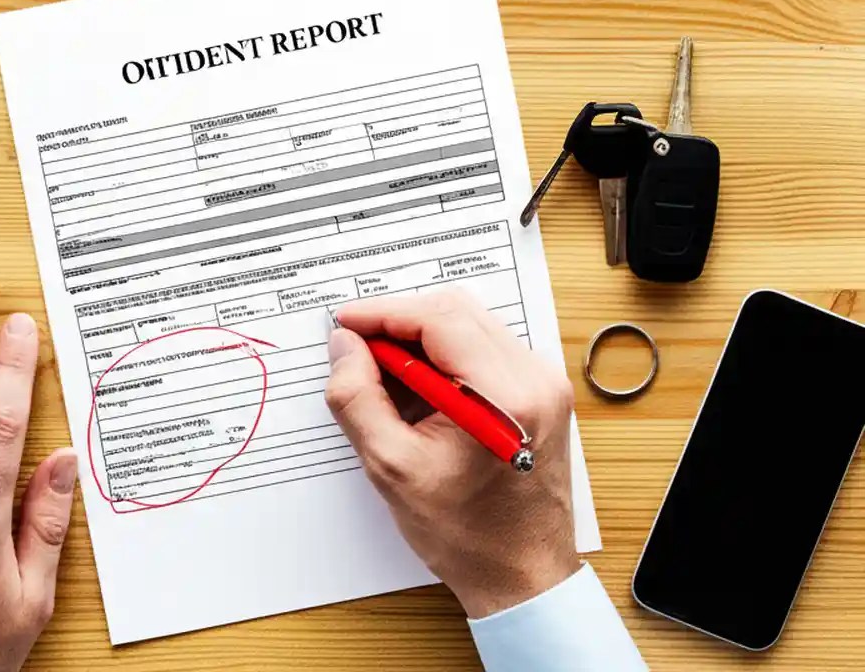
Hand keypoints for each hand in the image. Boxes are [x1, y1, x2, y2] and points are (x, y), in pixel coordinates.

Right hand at [324, 290, 578, 618]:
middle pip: (456, 312)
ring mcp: (543, 384)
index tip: (345, 324)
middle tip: (356, 348)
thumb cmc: (466, 534)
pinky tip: (418, 388)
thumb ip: (358, 398)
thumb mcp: (392, 468)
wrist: (523, 575)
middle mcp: (534, 379)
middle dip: (399, 321)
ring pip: (471, 325)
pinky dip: (444, 356)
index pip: (438, 319)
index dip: (383, 313)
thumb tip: (343, 347)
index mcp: (504, 395)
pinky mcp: (541, 393)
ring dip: (421, 338)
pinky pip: (485, 349)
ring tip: (383, 374)